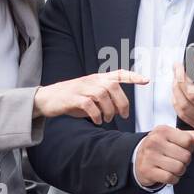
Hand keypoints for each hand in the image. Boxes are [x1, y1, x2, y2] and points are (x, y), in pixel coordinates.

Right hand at [33, 69, 147, 124]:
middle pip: (113, 86)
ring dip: (109, 111)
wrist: (47, 99)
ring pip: (103, 95)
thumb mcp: (90, 95)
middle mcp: (91, 80)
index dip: (133, 76)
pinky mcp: (73, 98)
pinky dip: (96, 114)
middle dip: (122, 103)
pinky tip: (97, 121)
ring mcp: (81, 88)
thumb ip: (105, 99)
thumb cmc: (71, 99)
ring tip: (107, 120)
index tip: (146, 80)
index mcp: (97, 78)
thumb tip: (120, 109)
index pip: (118, 73)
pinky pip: (89, 105)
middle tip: (123, 116)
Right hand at [134, 124, 193, 186]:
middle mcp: (155, 142)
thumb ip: (190, 137)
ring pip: (179, 168)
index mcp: (163, 131)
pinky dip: (173, 179)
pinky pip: (170, 178)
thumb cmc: (158, 147)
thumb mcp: (173, 137)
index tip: (182, 149)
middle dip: (185, 161)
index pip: (188, 141)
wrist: (137, 158)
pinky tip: (167, 174)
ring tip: (172, 167)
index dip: (190, 148)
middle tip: (177, 159)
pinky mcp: (147, 171)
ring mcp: (150, 157)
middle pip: (186, 156)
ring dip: (179, 171)